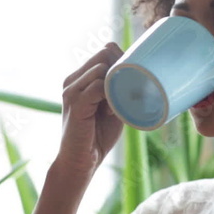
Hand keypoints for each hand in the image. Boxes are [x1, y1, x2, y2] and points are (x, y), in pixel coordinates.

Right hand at [55, 43, 124, 176]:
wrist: (80, 162)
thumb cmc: (98, 136)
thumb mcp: (112, 106)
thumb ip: (119, 89)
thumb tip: (141, 74)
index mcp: (79, 78)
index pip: (104, 51)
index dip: (122, 60)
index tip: (131, 80)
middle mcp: (72, 80)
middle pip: (104, 54)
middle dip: (121, 69)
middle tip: (126, 93)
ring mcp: (71, 90)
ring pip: (102, 68)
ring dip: (116, 84)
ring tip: (116, 106)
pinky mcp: (75, 103)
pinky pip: (98, 86)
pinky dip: (111, 96)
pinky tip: (112, 112)